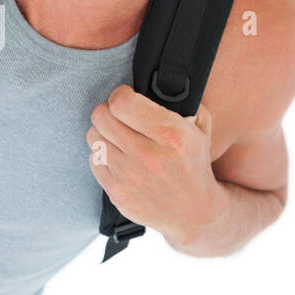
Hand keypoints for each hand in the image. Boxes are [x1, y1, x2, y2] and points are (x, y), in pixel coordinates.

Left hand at [86, 85, 221, 248]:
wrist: (194, 213)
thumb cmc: (193, 164)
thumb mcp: (200, 128)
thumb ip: (183, 101)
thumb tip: (155, 81)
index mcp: (171, 135)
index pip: (121, 102)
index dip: (120, 95)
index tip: (127, 98)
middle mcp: (148, 156)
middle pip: (101, 116)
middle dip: (107, 110)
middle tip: (118, 115)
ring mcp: (130, 177)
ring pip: (93, 137)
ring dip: (103, 133)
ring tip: (119, 137)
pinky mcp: (117, 193)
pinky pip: (94, 160)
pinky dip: (103, 155)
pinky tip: (119, 157)